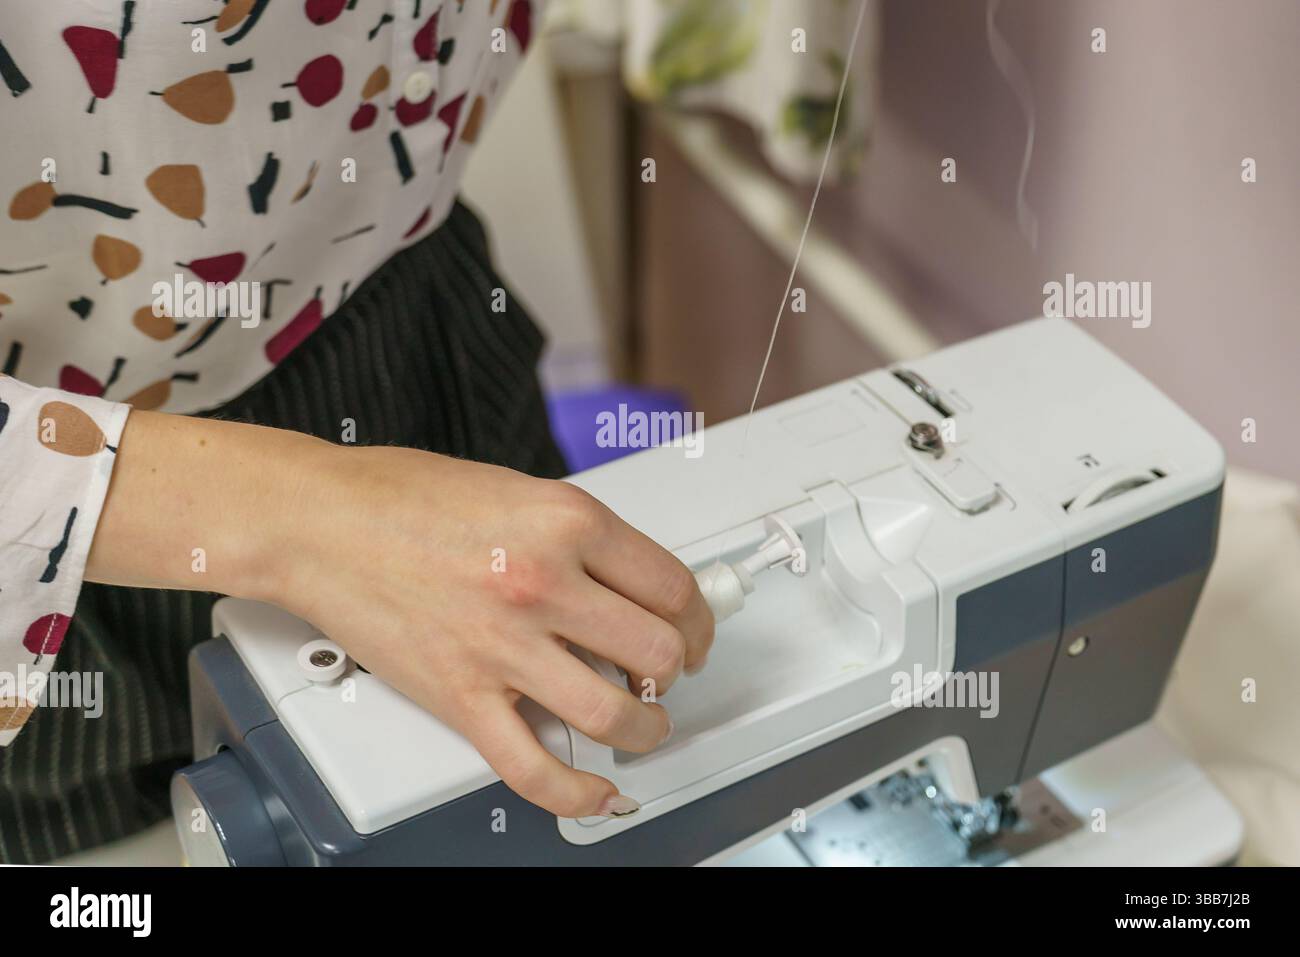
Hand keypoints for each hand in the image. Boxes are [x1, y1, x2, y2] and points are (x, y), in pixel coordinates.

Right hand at [90, 413, 714, 819]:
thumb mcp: (517, 489)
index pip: (672, 585)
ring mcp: (502, 644)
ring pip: (613, 714)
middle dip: (678, 670)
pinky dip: (576, 792)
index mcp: (566, 522)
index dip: (698, 617)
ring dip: (645, 728)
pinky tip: (597, 790)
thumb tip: (628, 581)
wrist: (319, 522)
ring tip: (642, 723)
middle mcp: (543, 582)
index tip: (693, 628)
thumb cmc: (402, 497)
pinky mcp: (461, 694)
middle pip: (659, 651)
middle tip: (670, 671)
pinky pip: (533, 766)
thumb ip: (578, 536)